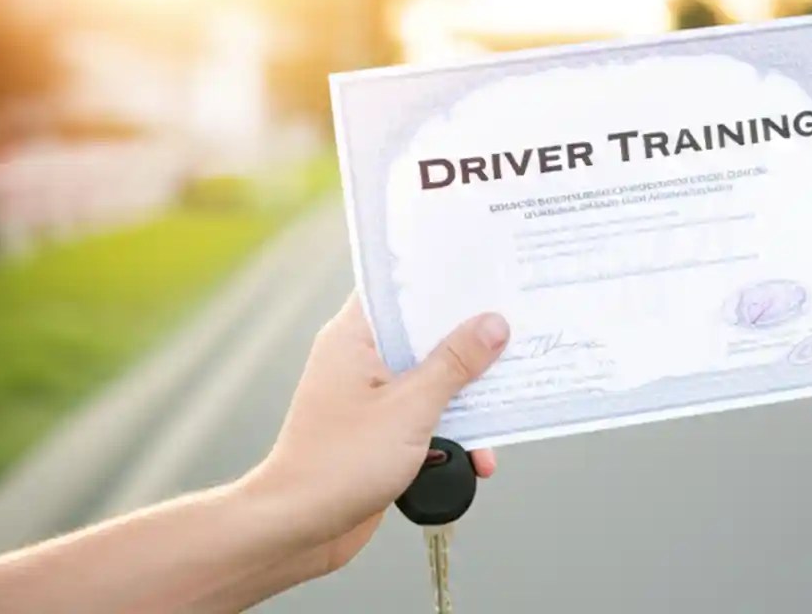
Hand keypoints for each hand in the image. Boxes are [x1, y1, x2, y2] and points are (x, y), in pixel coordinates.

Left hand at [244, 293, 508, 576]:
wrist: (299, 529)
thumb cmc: (338, 464)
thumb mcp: (411, 408)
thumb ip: (454, 364)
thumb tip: (492, 325)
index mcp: (354, 337)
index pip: (400, 289)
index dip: (443, 283)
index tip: (486, 282)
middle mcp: (359, 360)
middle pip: (425, 337)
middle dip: (469, 348)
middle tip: (512, 343)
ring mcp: (370, 397)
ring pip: (431, 381)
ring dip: (466, 402)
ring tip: (499, 417)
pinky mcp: (380, 431)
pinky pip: (426, 417)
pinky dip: (452, 434)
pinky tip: (475, 458)